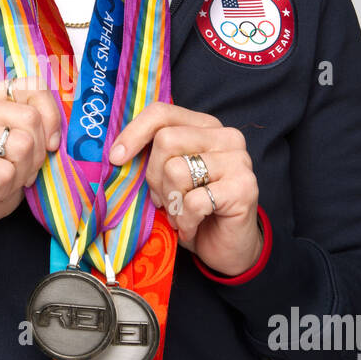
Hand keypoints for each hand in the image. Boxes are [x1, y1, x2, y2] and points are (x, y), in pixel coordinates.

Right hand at [0, 77, 61, 240]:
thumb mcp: (22, 146)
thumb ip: (38, 127)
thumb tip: (56, 135)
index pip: (34, 86)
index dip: (52, 119)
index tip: (48, 145)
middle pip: (31, 119)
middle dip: (35, 155)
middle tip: (14, 171)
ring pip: (22, 146)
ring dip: (19, 175)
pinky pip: (6, 173)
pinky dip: (4, 190)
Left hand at [109, 103, 262, 276]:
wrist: (227, 246)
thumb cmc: (194, 210)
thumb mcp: (168, 177)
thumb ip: (154, 156)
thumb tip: (117, 153)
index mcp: (205, 126)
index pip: (162, 113)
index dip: (134, 133)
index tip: (116, 158)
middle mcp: (226, 136)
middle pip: (165, 140)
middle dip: (155, 177)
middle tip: (165, 200)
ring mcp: (238, 160)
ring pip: (176, 170)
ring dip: (171, 202)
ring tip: (180, 214)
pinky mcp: (244, 188)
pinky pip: (194, 201)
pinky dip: (185, 221)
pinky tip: (192, 226)